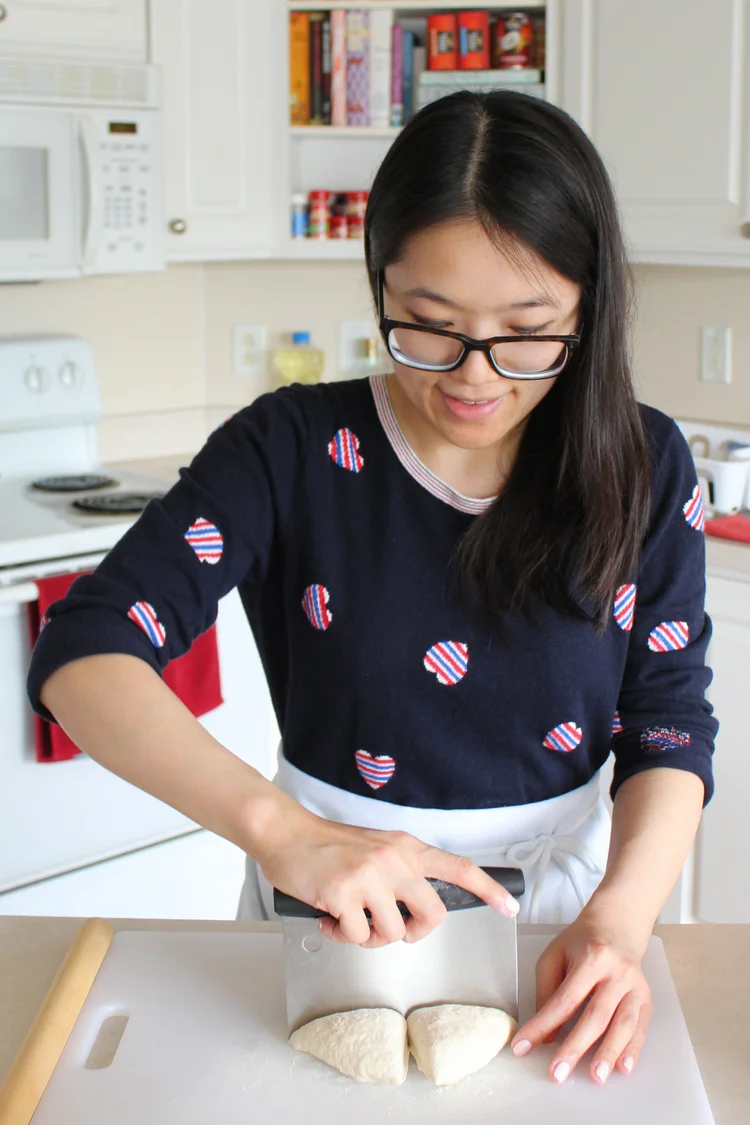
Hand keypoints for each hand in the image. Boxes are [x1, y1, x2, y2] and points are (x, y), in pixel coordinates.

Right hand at [254, 797, 519, 947]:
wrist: (286, 834)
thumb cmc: (329, 846)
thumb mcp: (376, 848)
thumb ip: (400, 872)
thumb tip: (414, 912)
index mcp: (406, 848)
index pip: (459, 867)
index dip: (488, 890)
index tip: (510, 907)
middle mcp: (394, 860)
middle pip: (432, 915)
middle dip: (413, 933)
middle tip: (390, 929)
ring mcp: (370, 877)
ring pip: (392, 934)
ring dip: (368, 938)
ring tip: (348, 920)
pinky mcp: (344, 894)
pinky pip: (357, 937)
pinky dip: (341, 936)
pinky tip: (327, 917)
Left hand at [510, 904, 652, 1083]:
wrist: (617, 925)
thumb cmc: (581, 942)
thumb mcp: (555, 955)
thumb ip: (547, 991)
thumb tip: (544, 1033)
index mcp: (592, 958)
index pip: (564, 999)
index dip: (543, 1025)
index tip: (523, 1047)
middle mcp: (617, 973)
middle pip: (595, 1015)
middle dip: (575, 1047)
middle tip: (557, 1073)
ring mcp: (635, 986)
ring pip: (623, 1024)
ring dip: (608, 1052)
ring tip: (595, 1077)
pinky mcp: (647, 998)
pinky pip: (640, 1027)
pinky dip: (633, 1049)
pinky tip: (623, 1068)